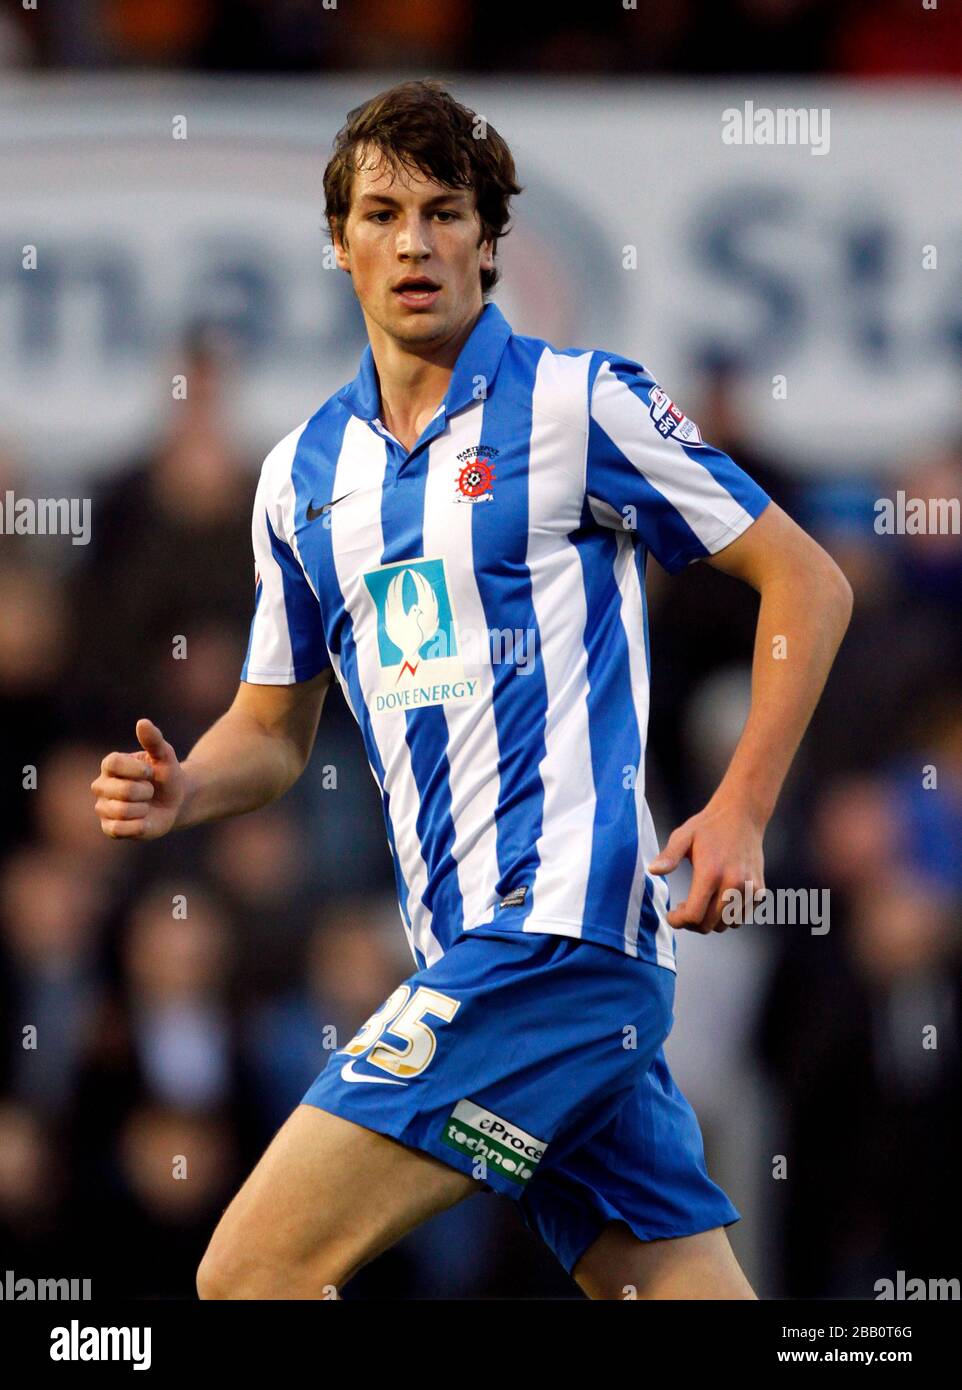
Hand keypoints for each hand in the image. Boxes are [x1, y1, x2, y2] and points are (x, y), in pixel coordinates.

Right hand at [91, 719, 185, 840]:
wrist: (175, 802)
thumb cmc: (166, 775)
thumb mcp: (165, 756)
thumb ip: (154, 740)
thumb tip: (143, 722)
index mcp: (110, 765)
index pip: (113, 763)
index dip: (136, 769)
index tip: (150, 771)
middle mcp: (101, 786)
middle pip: (121, 790)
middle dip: (145, 791)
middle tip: (149, 790)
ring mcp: (103, 808)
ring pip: (122, 811)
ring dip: (143, 809)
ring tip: (146, 804)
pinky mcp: (109, 828)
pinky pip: (120, 829)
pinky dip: (139, 825)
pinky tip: (143, 819)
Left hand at [648, 799, 765, 933]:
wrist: (743, 815)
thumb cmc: (709, 826)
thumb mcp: (683, 836)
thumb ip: (669, 856)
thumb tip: (653, 870)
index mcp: (711, 872)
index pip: (694, 915)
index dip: (679, 921)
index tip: (672, 916)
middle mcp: (733, 883)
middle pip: (709, 924)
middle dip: (692, 923)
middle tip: (684, 907)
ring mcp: (749, 888)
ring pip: (727, 925)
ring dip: (711, 920)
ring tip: (702, 902)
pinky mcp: (759, 890)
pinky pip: (742, 918)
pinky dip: (729, 916)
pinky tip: (719, 899)